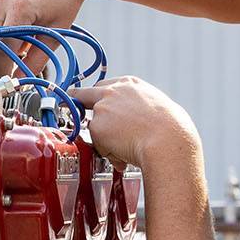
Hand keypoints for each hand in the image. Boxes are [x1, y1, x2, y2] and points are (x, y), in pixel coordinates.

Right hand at [0, 0, 95, 74]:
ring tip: (18, 33)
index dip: (3, 68)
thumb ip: (35, 60)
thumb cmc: (64, 1)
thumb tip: (20, 80)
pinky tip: (11, 21)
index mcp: (19, 8)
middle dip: (1, 50)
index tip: (6, 80)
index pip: (2, 48)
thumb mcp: (54, 34)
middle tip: (22, 49)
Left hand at [70, 76, 199, 168]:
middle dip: (76, 103)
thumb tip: (131, 122)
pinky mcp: (96, 127)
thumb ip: (136, 108)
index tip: (96, 106)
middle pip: (83, 94)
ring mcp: (102, 108)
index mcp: (129, 83)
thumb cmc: (171, 129)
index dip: (99, 100)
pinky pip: (99, 145)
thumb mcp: (156, 107)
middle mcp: (112, 91)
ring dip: (105, 140)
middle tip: (69, 111)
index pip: (104, 86)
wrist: (168, 140)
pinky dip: (109, 153)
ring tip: (127, 149)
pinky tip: (125, 156)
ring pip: (94, 127)